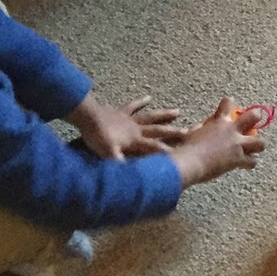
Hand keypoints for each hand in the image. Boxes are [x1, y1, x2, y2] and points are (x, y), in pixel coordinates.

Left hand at [70, 93, 186, 159]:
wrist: (88, 119)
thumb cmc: (98, 139)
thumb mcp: (109, 156)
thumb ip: (122, 165)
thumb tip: (133, 177)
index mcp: (135, 140)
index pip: (154, 147)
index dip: (166, 151)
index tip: (180, 155)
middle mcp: (136, 129)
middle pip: (157, 130)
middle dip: (172, 132)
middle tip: (187, 131)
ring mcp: (129, 119)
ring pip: (150, 117)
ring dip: (163, 115)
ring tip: (177, 111)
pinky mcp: (120, 112)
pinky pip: (133, 106)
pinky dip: (141, 102)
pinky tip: (148, 98)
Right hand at [171, 97, 265, 186]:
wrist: (189, 163)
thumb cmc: (186, 148)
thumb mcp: (193, 133)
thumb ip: (201, 128)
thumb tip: (202, 128)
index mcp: (219, 121)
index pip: (227, 104)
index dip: (228, 102)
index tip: (229, 101)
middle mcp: (232, 130)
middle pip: (253, 116)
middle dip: (256, 116)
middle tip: (255, 119)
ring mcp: (237, 144)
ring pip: (260, 142)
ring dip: (258, 145)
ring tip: (255, 148)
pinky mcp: (239, 159)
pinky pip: (252, 161)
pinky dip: (250, 163)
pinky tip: (247, 164)